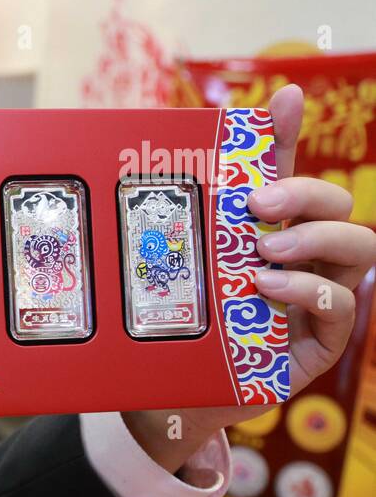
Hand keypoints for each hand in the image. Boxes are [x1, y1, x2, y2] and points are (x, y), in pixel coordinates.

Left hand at [124, 84, 375, 470]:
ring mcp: (318, 297)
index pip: (285, 172)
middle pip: (337, 203)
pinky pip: (344, 305)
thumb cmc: (175, 332)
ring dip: (317, 239)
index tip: (283, 98)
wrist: (167, 398)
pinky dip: (311, 291)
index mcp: (265, 231)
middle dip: (307, 193)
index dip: (288, 132)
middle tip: (258, 204)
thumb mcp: (173, 274)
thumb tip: (142, 165)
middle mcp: (301, 258)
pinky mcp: (322, 342)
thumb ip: (173, 233)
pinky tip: (270, 289)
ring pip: (360, 247)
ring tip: (266, 252)